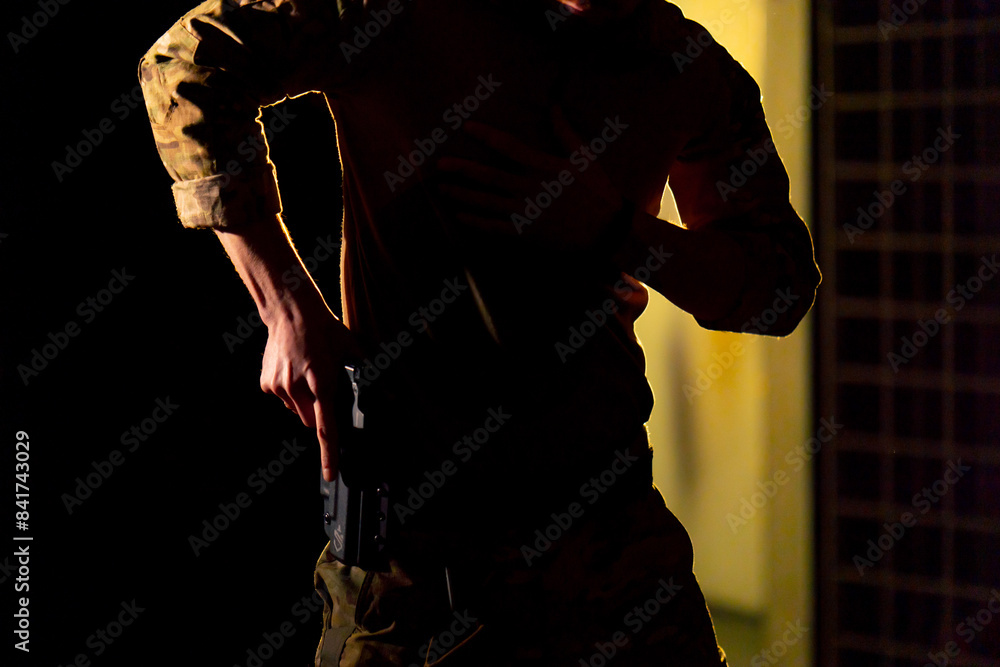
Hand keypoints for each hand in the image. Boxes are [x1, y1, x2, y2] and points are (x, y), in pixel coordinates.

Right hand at [259, 306, 361, 481]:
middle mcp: (297, 388)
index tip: (331, 473)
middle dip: (321, 414)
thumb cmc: (326, 330)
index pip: (326, 427)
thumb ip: (368, 376)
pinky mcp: (266, 383)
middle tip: (325, 389)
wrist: (291, 311)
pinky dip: (291, 393)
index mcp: (321, 382)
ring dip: (305, 402)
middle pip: (312, 423)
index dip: (330, 453)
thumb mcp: (352, 351)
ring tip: (309, 373)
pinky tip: (296, 370)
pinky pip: (283, 400)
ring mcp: (279, 386)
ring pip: (297, 412)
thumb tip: (390, 397)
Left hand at [437, 107, 627, 254]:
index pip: (509, 146)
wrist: (608, 233)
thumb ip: (565, 132)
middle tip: (439, 165)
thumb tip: (553, 105)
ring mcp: (526, 213)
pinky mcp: (525, 234)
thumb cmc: (599, 193)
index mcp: (544, 167)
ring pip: (486, 202)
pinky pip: (494, 228)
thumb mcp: (585, 158)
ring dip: (462, 195)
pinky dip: (476, 222)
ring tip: (442, 189)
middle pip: (488, 176)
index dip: (486, 135)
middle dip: (462, 169)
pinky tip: (460, 216)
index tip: (466, 127)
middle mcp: (530, 189)